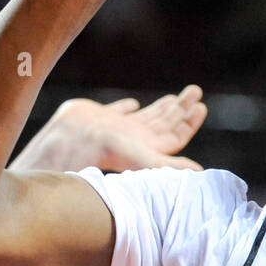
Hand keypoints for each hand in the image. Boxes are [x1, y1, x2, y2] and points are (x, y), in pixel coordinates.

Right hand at [12, 86, 207, 172]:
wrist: (64, 143)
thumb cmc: (103, 151)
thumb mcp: (141, 158)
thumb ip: (168, 164)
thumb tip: (200, 173)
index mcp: (147, 149)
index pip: (175, 136)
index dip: (189, 122)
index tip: (201, 106)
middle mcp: (133, 140)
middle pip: (163, 124)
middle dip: (180, 108)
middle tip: (195, 91)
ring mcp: (116, 129)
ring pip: (144, 117)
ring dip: (161, 107)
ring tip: (176, 97)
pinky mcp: (98, 119)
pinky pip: (117, 113)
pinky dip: (127, 108)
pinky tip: (133, 105)